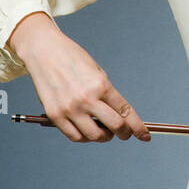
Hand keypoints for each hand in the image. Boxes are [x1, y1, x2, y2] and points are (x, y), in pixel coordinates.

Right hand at [9, 14, 149, 143]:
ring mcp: (70, 108)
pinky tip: (87, 131)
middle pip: (115, 126)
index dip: (138, 127)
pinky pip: (74, 136)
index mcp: (101, 85)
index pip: (125, 112)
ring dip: (104, 137)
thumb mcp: (96, 72)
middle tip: (124, 134)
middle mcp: (86, 98)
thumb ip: (107, 94)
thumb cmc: (72, 59)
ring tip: (104, 131)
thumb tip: (119, 117)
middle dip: (124, 133)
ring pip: (94, 136)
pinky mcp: (55, 115)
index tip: (144, 135)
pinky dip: (85, 138)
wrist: (44, 51)